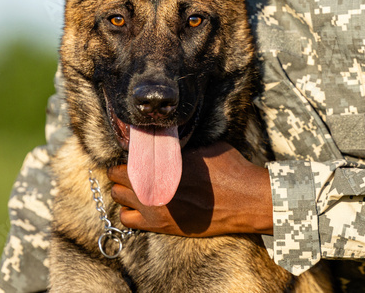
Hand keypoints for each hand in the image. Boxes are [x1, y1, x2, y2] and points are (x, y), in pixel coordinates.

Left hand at [108, 141, 272, 236]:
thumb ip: (176, 146)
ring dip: (124, 192)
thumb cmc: (229, 170)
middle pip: (117, 179)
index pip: (127, 159)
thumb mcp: (203, 147)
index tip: (137, 154)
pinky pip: (129, 221)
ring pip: (119, 200)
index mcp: (163, 165)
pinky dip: (132, 212)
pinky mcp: (164, 227)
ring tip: (137, 187)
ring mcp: (156, 211)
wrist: (247, 201)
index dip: (131, 155)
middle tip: (134, 169)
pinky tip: (144, 205)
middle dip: (122, 172)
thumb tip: (162, 138)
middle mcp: (154, 188)